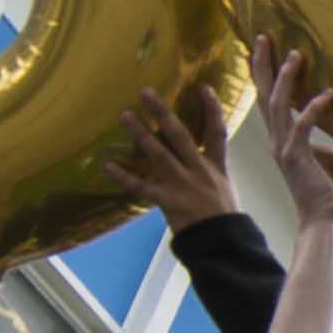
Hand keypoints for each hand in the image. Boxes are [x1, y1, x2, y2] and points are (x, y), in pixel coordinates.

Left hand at [118, 85, 236, 230]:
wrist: (224, 244)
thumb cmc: (224, 218)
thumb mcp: (224, 188)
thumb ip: (208, 170)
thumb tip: (196, 155)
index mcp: (216, 167)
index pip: (217, 133)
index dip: (211, 110)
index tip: (202, 88)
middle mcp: (199, 171)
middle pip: (181, 135)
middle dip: (163, 112)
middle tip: (145, 92)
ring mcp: (183, 185)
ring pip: (160, 154)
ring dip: (141, 134)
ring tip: (125, 115)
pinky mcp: (169, 202)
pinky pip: (143, 188)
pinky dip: (125, 177)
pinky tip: (108, 165)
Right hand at [256, 47, 332, 232]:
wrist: (332, 224)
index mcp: (289, 139)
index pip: (273, 100)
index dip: (268, 74)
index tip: (268, 47)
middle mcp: (281, 140)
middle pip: (265, 95)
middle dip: (263, 65)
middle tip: (264, 36)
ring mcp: (286, 149)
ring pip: (278, 105)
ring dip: (287, 78)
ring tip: (296, 53)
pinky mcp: (296, 159)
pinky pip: (302, 127)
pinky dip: (315, 109)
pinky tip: (330, 93)